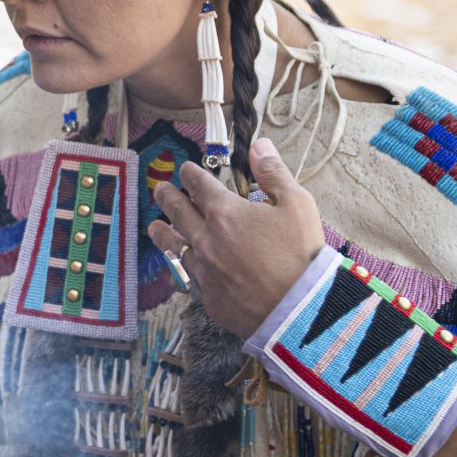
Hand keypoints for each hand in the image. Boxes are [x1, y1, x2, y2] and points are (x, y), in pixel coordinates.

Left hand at [146, 137, 324, 339]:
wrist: (300, 310)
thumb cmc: (302, 254)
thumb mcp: (297, 204)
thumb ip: (274, 173)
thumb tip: (258, 146)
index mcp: (225, 213)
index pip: (199, 186)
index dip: (191, 174)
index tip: (185, 169)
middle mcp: (206, 239)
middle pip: (178, 212)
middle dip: (168, 197)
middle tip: (160, 190)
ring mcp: (203, 269)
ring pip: (174, 245)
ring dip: (163, 232)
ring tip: (155, 226)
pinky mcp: (207, 297)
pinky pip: (186, 276)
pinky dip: (180, 265)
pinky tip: (180, 264)